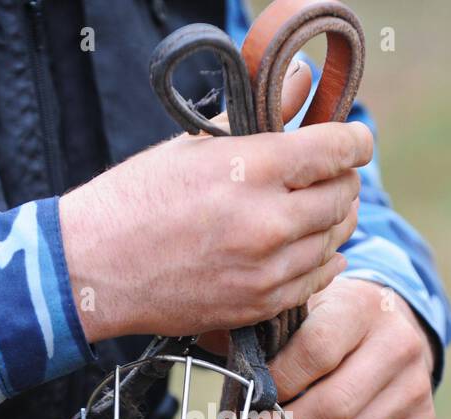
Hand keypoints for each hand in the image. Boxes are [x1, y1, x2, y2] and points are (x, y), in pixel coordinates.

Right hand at [60, 63, 371, 342]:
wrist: (95, 268)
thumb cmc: (138, 198)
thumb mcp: (195, 144)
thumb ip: (259, 114)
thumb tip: (303, 81)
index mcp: (252, 169)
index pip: (336, 149)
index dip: (354, 140)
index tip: (355, 139)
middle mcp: (268, 221)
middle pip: (344, 195)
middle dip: (343, 179)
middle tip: (329, 174)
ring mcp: (266, 269)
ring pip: (336, 239)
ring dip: (333, 220)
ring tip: (314, 209)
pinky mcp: (260, 305)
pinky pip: (318, 279)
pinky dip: (323, 260)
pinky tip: (310, 247)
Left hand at [241, 278, 437, 418]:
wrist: (391, 324)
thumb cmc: (330, 319)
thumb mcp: (302, 309)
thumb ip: (269, 339)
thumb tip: (237, 390)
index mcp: (362, 307)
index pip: (315, 353)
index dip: (277, 386)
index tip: (248, 403)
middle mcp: (399, 345)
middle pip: (334, 407)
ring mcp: (416, 387)